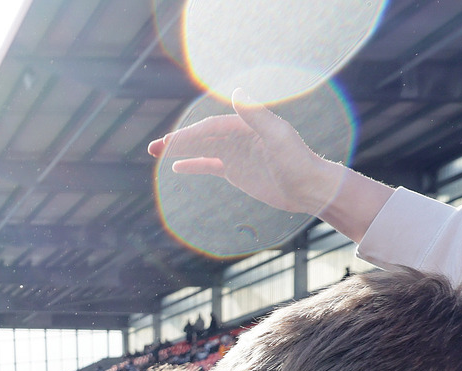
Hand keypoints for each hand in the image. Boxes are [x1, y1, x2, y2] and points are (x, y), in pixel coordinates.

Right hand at [147, 95, 345, 214]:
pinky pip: (209, 165)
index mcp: (246, 125)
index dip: (189, 134)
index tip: (170, 142)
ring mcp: (236, 154)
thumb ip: (257, 115)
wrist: (308, 188)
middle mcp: (238, 136)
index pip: (210, 127)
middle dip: (177, 141)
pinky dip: (193, 165)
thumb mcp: (278, 136)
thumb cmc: (297, 161)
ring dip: (179, 151)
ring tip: (156, 154)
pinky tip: (176, 167)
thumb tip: (237, 92)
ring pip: (201, 150)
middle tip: (152, 148)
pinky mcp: (236, 171)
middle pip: (201, 137)